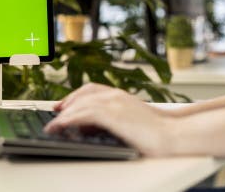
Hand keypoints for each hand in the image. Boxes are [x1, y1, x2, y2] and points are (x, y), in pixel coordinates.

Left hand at [46, 84, 173, 155]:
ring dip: (64, 114)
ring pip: (81, 104)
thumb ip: (114, 119)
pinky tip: (60, 126)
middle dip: (67, 102)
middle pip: (84, 93)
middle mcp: (116, 95)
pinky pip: (83, 114)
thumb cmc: (156, 132)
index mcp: (121, 95)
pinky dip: (68, 119)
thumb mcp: (132, 121)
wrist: (171, 135)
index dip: (76, 96)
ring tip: (52, 125)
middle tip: (55, 113)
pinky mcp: (112, 114)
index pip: (92, 89)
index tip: (64, 105)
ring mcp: (114, 103)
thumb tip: (94, 126)